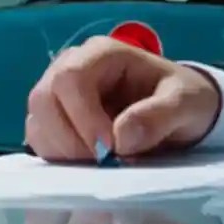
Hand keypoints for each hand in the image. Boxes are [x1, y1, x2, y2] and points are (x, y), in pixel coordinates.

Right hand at [25, 36, 222, 161]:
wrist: (182, 112)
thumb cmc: (183, 98)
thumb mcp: (186, 103)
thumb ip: (160, 115)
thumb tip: (122, 136)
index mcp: (103, 54)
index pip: (71, 79)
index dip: (83, 117)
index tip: (110, 150)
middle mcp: (72, 67)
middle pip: (43, 100)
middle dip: (70, 140)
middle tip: (104, 165)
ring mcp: (59, 95)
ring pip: (38, 124)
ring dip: (64, 154)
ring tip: (101, 169)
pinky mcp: (56, 122)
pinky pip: (42, 143)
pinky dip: (61, 162)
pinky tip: (91, 169)